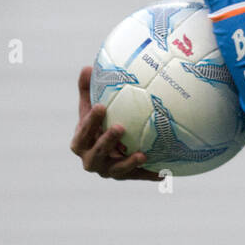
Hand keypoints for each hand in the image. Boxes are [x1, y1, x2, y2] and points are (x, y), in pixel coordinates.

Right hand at [70, 66, 160, 180]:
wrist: (107, 148)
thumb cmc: (98, 122)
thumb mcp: (90, 106)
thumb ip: (88, 89)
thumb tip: (88, 67)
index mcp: (80, 143)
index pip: (82, 133)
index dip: (90, 121)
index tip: (102, 106)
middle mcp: (91, 160)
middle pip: (96, 154)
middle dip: (106, 142)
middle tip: (120, 127)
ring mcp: (108, 171)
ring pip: (116, 170)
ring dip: (128, 163)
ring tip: (142, 155)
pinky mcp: (125, 176)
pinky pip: (138, 176)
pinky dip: (149, 174)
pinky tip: (164, 172)